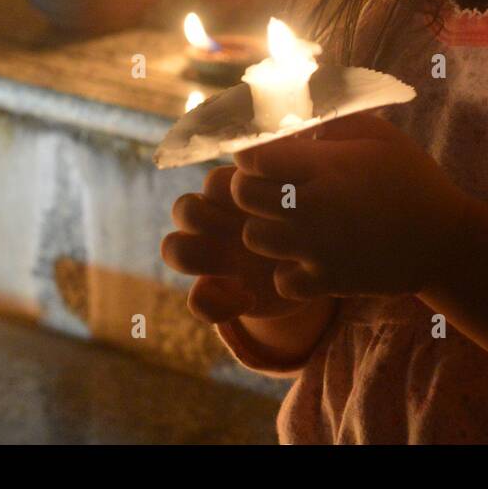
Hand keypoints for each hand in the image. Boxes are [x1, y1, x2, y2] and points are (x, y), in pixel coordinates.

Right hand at [162, 163, 315, 324]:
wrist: (315, 269)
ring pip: (172, 246)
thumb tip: (277, 193)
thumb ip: (297, 187)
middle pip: (183, 208)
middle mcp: (217, 223)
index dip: (228, 191)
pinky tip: (248, 301)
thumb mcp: (309, 208)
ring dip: (198, 257)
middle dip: (204, 219)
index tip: (259, 205)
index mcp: (237, 196)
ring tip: (234, 266)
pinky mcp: (216, 293)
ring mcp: (213, 257)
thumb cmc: (308, 229)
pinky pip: (196, 301)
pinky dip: (218, 307)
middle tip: (240, 230)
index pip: (213, 182)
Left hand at [230, 110, 467, 298]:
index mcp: (325, 166)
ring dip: (266, 228)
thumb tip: (294, 118)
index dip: (252, 155)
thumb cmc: (412, 179)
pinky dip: (289, 272)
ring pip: (255, 238)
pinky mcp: (328, 280)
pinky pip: (282, 281)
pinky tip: (307, 257)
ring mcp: (318, 247)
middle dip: (250, 187)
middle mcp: (313, 206)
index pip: (253, 156)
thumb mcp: (379, 134)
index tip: (268, 157)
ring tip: (289, 223)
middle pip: (244, 195)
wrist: (446, 240)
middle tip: (272, 187)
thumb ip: (332, 121)